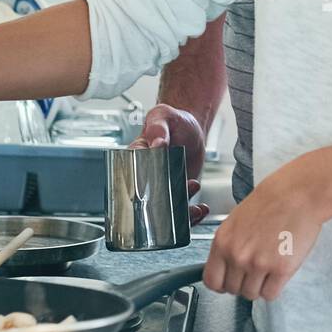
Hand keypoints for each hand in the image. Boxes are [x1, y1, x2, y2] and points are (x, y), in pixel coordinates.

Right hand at [130, 104, 208, 224]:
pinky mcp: (176, 195)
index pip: (131, 175)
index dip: (139, 185)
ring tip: (194, 202)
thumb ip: (158, 127)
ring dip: (180, 212)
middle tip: (182, 190)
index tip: (152, 185)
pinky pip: (180, 211)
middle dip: (163, 203)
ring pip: (164, 210)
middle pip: (148, 199)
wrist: (192, 131)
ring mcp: (162, 188)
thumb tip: (157, 144)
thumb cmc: (174, 120)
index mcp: (136, 157)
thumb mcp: (164, 116)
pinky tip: (200, 209)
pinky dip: (190, 215)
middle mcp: (147, 177)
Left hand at [203, 155, 331, 300]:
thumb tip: (225, 267)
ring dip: (260, 286)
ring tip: (269, 267)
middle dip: (244, 283)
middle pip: (233, 290)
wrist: (298, 194)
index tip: (230, 281)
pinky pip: (271, 295)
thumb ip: (229, 245)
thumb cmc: (271, 202)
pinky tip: (278, 271)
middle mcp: (237, 255)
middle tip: (256, 269)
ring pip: (252, 294)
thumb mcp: (237, 221)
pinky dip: (275, 288)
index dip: (222, 284)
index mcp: (223, 242)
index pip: (212, 281)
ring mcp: (259, 264)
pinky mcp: (281, 269)